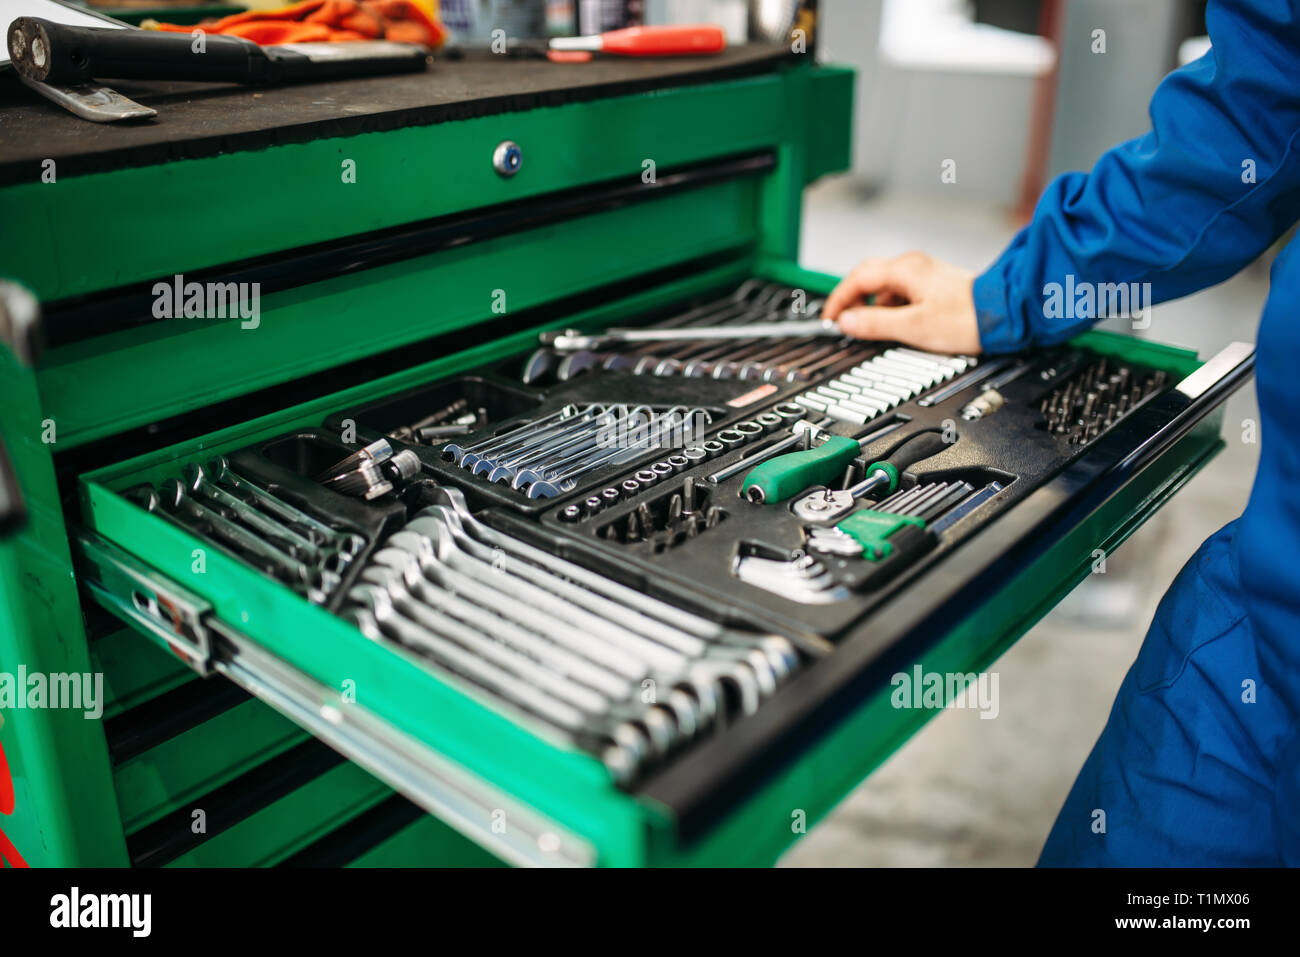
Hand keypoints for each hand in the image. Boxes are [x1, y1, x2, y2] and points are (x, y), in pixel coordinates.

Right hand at [822, 251, 981, 354]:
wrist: (1005, 314)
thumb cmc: (967, 318)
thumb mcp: (913, 326)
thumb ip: (876, 324)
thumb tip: (848, 322)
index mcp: (904, 270)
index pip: (857, 279)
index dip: (838, 299)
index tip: (830, 317)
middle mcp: (913, 266)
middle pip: (869, 278)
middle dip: (853, 300)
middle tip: (845, 322)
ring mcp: (924, 274)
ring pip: (886, 286)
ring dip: (874, 305)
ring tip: (873, 328)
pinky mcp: (934, 284)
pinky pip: (902, 292)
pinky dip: (891, 307)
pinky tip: (898, 324)